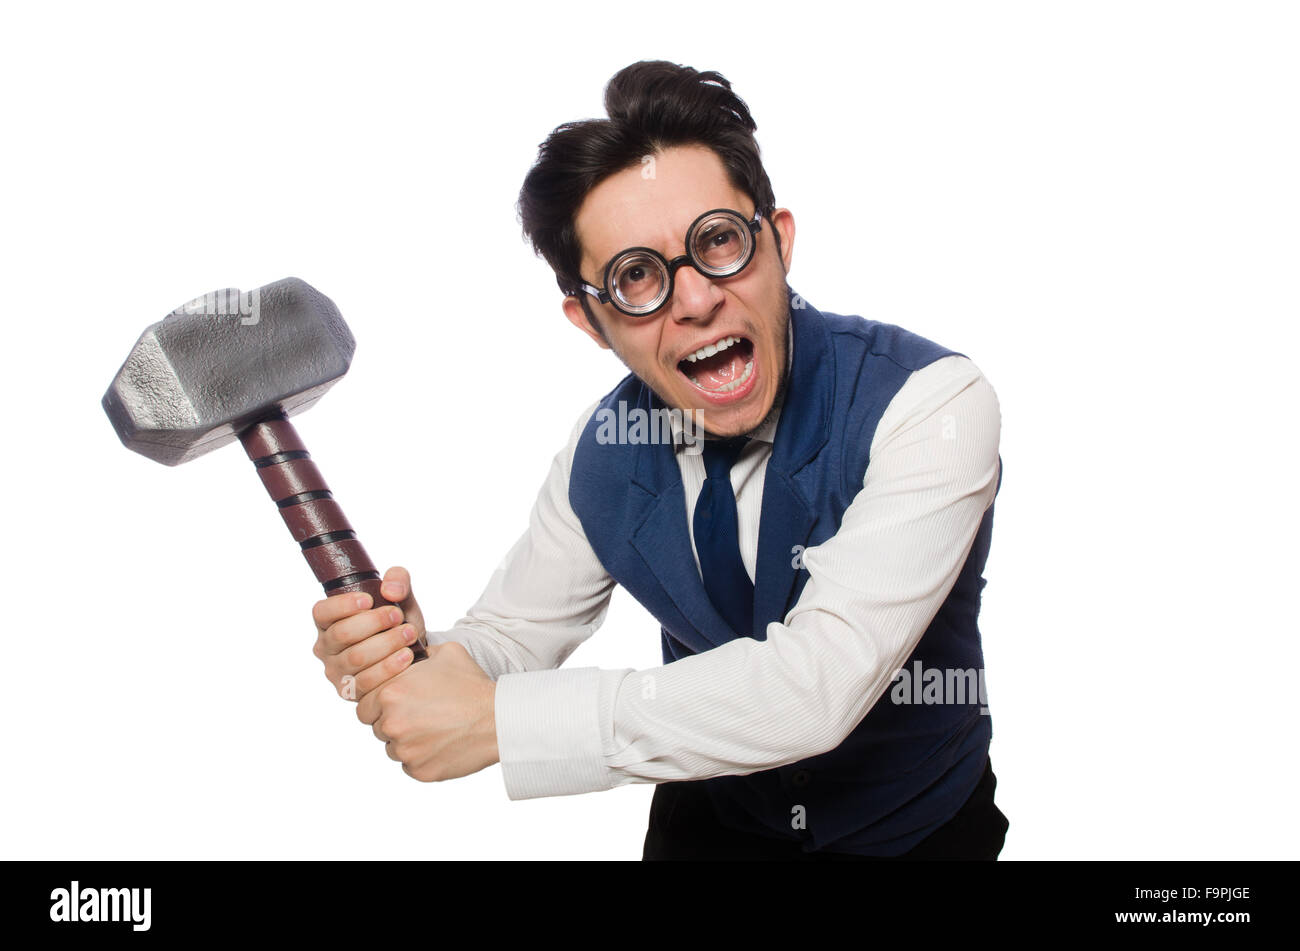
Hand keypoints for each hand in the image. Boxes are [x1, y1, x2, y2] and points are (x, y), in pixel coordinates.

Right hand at [311, 566, 425, 700]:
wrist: (413, 652)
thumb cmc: (397, 623)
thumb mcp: (401, 597)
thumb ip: (398, 580)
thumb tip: (390, 590)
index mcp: (329, 621)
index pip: (322, 612)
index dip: (343, 605)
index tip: (370, 599)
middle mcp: (326, 647)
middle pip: (342, 633)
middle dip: (374, 622)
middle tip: (398, 615)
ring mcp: (336, 671)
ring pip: (356, 657)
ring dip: (386, 643)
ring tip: (409, 633)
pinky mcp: (350, 692)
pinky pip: (366, 681)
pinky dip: (389, 667)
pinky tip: (406, 656)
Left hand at [357, 640, 498, 781]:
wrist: (498, 718)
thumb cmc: (472, 684)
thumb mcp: (445, 653)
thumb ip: (418, 654)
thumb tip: (408, 651)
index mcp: (391, 692)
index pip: (364, 702)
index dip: (379, 701)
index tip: (398, 701)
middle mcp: (391, 722)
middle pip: (375, 726)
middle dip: (389, 721)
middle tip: (415, 716)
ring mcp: (404, 750)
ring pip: (391, 748)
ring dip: (406, 740)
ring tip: (433, 729)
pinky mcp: (418, 770)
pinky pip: (409, 766)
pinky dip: (421, 757)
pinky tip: (440, 744)